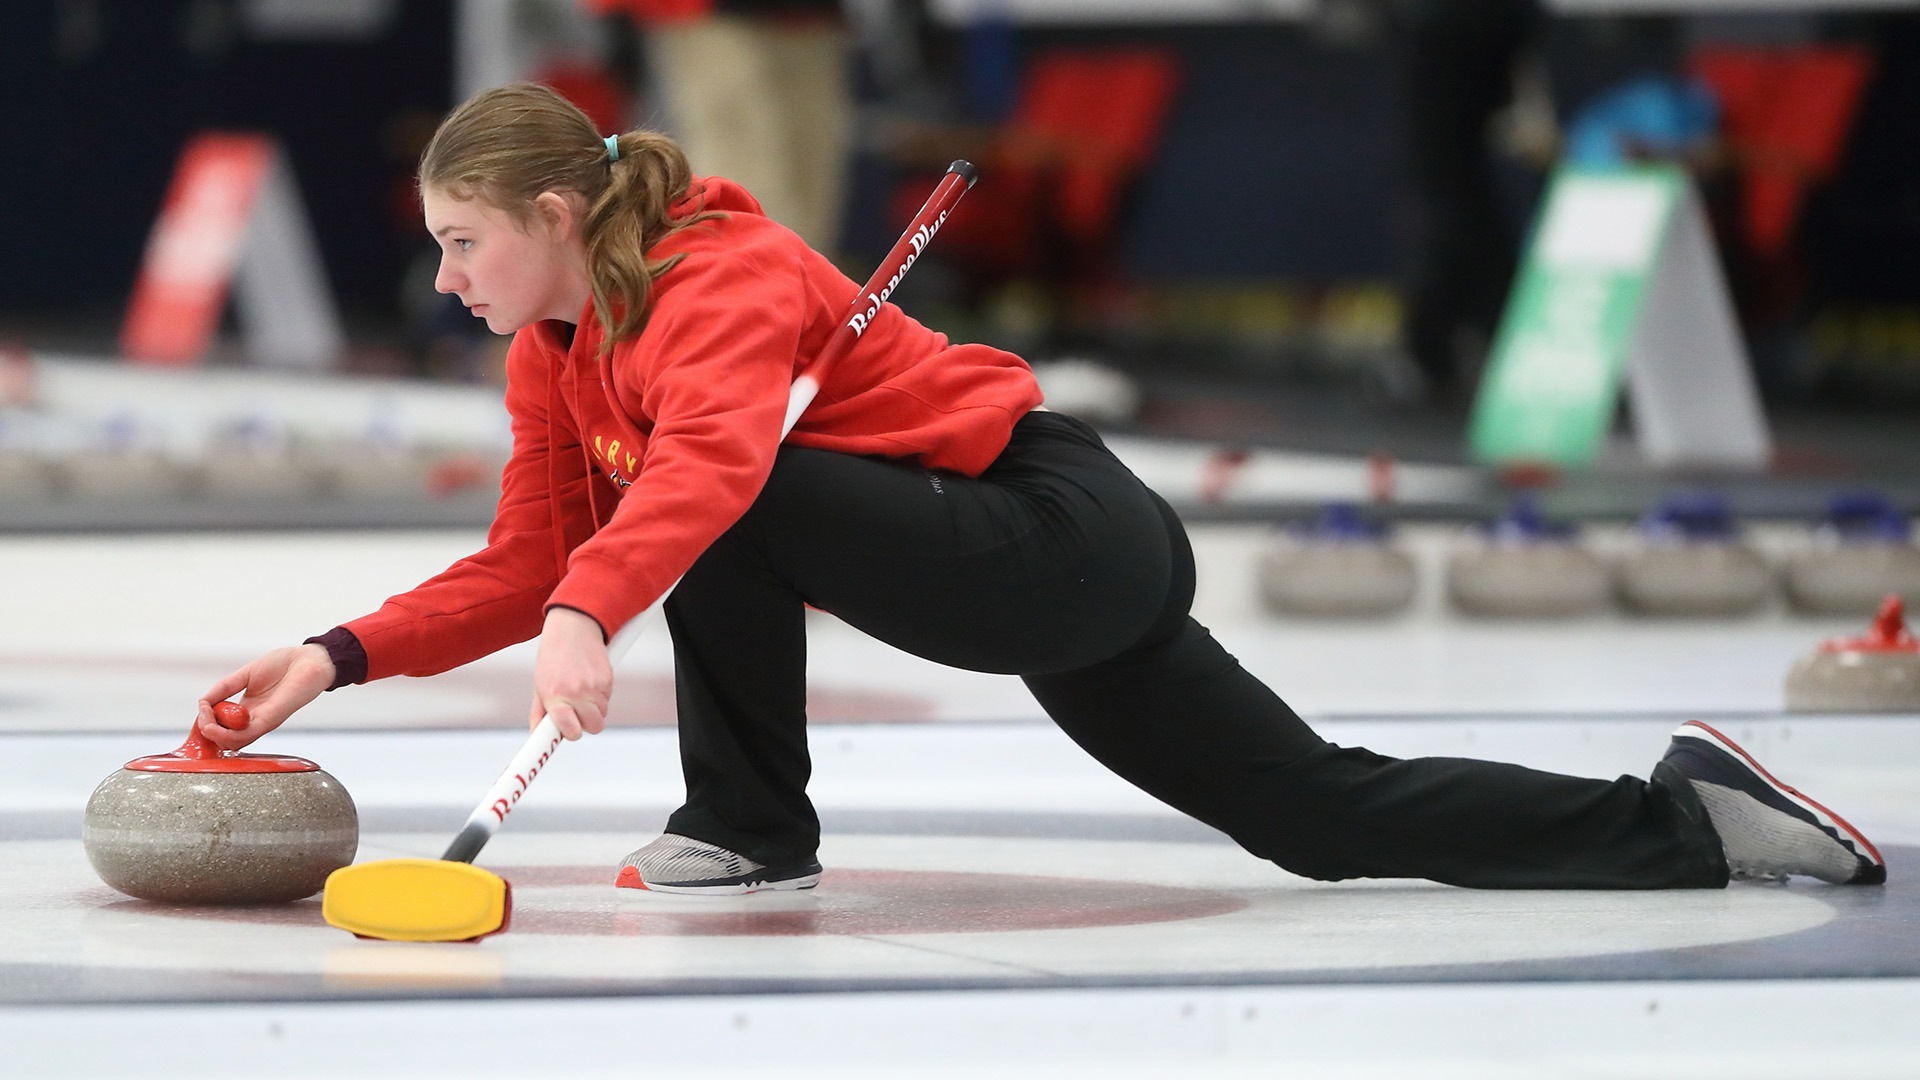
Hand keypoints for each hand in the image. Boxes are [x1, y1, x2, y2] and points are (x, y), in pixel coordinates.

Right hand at [196, 644, 335, 750]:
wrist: (311, 659)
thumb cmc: (284, 665)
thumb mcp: (245, 675)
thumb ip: (224, 688)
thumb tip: (201, 703)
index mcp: (248, 710)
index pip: (222, 728)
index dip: (206, 722)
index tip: (202, 708)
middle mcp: (255, 720)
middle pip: (225, 740)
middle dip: (206, 731)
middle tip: (203, 715)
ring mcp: (264, 721)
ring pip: (233, 742)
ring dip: (213, 734)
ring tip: (205, 720)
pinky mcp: (272, 718)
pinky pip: (246, 734)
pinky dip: (225, 732)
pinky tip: (215, 720)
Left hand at [532, 607, 611, 739]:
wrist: (573, 627)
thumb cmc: (553, 656)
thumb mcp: (540, 684)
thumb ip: (539, 713)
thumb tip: (537, 736)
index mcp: (555, 696)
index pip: (571, 731)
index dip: (572, 733)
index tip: (569, 732)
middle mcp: (575, 692)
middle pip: (593, 727)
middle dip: (586, 723)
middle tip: (576, 712)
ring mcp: (594, 686)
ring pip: (602, 714)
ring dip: (594, 708)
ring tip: (581, 690)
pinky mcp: (608, 679)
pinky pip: (608, 699)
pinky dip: (601, 695)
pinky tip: (590, 680)